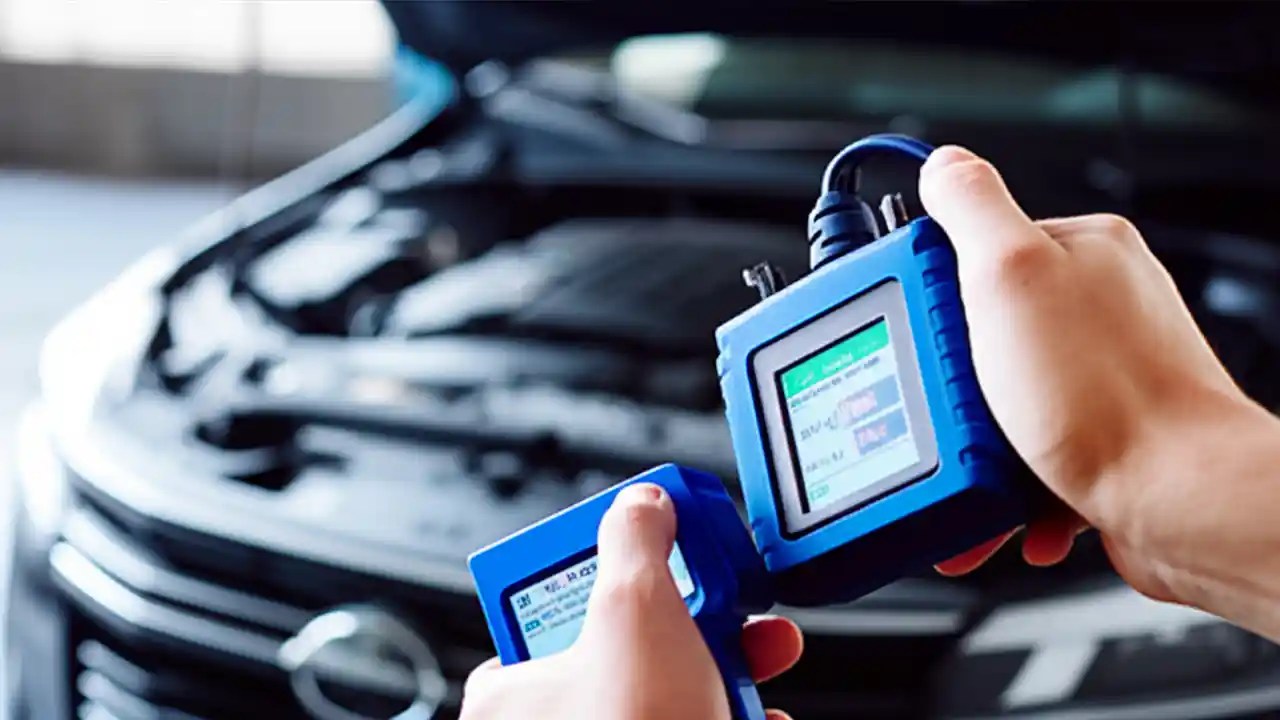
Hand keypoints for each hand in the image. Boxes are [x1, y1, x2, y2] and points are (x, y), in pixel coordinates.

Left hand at [460, 483, 803, 719]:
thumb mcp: (635, 608)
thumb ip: (636, 541)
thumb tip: (643, 502)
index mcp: (512, 690)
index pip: (554, 604)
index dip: (615, 572)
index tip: (662, 555)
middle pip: (627, 646)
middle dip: (696, 621)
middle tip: (730, 605)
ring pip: (670, 693)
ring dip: (726, 672)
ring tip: (761, 662)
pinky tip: (761, 718)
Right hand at [920, 146, 1279, 632]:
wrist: (1179, 503)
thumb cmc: (1108, 398)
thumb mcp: (1013, 273)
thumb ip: (972, 208)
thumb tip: (944, 162)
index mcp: (1080, 249)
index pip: (974, 244)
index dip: (932, 288)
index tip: (920, 323)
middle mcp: (1098, 302)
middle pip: (978, 328)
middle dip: (950, 378)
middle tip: (950, 396)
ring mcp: (1100, 370)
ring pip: (1000, 393)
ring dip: (974, 434)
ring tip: (979, 452)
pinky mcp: (1101, 431)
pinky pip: (1028, 443)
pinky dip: (1007, 473)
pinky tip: (1007, 488)